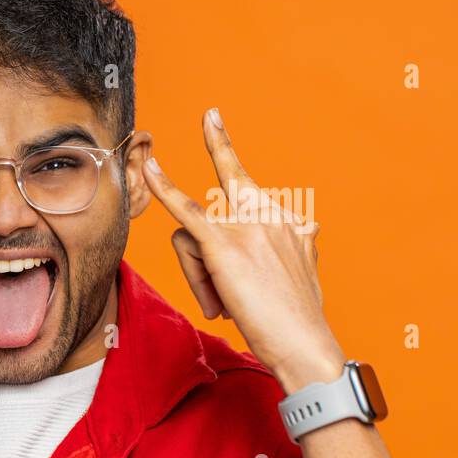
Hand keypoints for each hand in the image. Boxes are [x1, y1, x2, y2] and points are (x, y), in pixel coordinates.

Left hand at [142, 109, 346, 393]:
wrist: (304, 344)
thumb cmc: (300, 319)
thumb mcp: (304, 269)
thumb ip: (301, 242)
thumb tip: (309, 226)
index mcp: (289, 220)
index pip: (242, 191)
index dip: (223, 152)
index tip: (213, 120)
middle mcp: (269, 214)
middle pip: (217, 207)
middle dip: (218, 154)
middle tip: (209, 114)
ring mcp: (247, 226)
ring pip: (193, 236)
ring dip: (199, 278)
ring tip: (223, 307)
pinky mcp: (224, 244)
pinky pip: (186, 211)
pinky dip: (163, 188)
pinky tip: (148, 167)